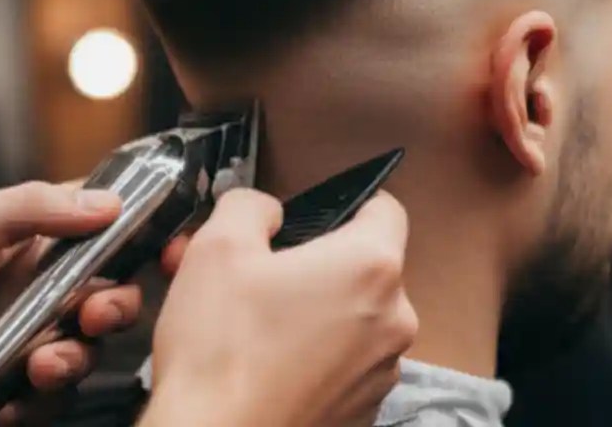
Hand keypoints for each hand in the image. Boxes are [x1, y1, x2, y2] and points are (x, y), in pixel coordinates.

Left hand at [0, 182, 142, 424]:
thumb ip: (33, 208)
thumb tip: (106, 202)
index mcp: (33, 247)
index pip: (105, 234)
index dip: (140, 242)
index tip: (162, 252)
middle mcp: (38, 294)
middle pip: (110, 299)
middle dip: (114, 309)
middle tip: (93, 316)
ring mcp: (26, 345)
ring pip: (86, 355)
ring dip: (73, 360)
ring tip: (39, 365)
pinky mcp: (11, 392)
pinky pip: (49, 402)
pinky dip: (34, 402)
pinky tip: (6, 395)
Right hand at [143, 189, 417, 426]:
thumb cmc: (220, 350)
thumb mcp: (217, 245)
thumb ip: (250, 206)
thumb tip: (266, 212)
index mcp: (370, 266)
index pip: (386, 209)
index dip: (345, 206)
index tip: (309, 220)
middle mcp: (393, 320)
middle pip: (363, 269)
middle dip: (311, 265)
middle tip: (254, 274)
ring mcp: (382, 373)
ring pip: (352, 320)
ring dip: (310, 313)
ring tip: (249, 323)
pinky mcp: (363, 412)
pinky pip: (343, 366)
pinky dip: (312, 358)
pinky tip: (263, 364)